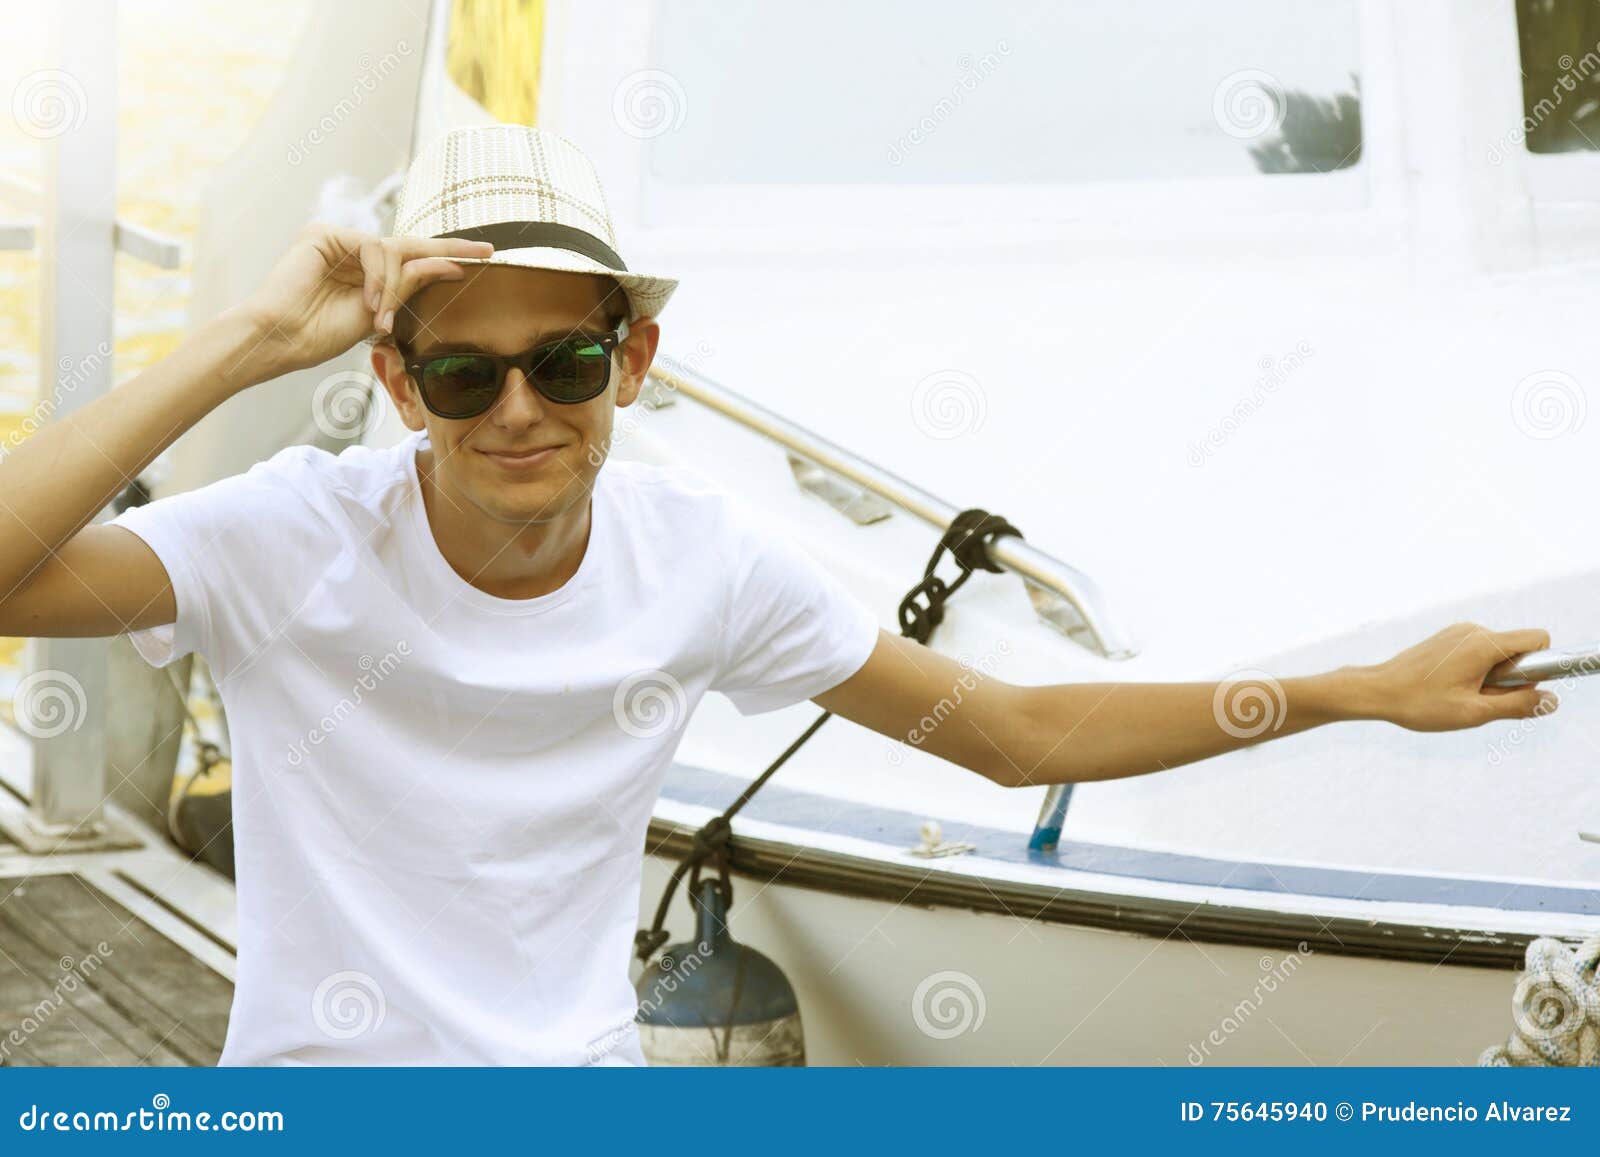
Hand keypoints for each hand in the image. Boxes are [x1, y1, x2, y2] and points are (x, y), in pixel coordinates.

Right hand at [239, 225, 492, 376]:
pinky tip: (369, 302)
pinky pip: (374, 249)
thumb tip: (451, 265)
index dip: (447, 256)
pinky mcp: (324, 234)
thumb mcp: (379, 312)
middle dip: (450, 247)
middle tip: (487, 250)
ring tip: (380, 316)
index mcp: (366, 271)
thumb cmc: (321, 334)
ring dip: (394, 286)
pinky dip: (379, 278)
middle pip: (410, 244)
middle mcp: (353, 251)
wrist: (282, 339)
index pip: (412, 259)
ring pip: (393, 252)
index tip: (485, 258)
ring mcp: (339, 240)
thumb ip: (408, 287)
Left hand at [1362, 621, 1555, 730]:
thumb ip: (1517, 705)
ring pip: (1497, 654)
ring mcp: (1458, 633)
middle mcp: (1473, 630)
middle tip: (1479, 699)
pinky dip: (1475, 672)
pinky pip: (1478, 653)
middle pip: (1518, 650)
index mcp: (1483, 643)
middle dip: (1511, 677)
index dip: (1538, 666)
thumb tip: (1552, 700)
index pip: (1538, 639)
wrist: (1376, 691)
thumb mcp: (1474, 713)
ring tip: (1460, 695)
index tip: (1516, 688)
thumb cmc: (1421, 704)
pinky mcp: (1447, 639)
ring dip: (1492, 677)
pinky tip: (1449, 688)